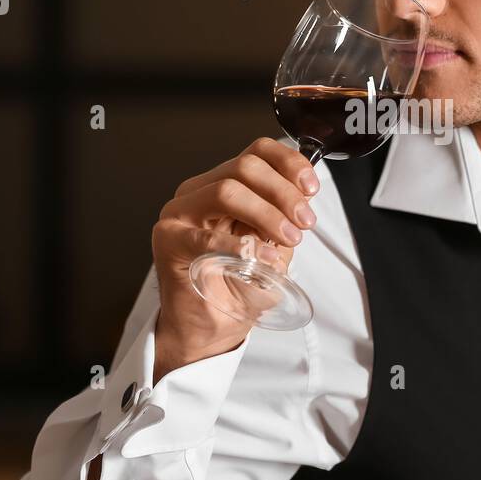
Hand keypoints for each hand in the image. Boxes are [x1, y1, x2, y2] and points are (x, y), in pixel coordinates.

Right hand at [150, 137, 319, 380]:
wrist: (211, 327)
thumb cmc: (240, 284)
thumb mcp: (274, 244)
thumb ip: (285, 216)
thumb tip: (304, 192)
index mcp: (223, 183)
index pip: (257, 152)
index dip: (288, 162)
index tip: (311, 187)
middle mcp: (199, 192)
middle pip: (244, 167)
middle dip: (283, 192)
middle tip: (303, 221)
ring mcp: (180, 214)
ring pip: (227, 191)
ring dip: (266, 213)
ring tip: (287, 239)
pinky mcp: (169, 242)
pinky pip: (205, 237)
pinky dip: (239, 245)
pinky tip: (259, 258)